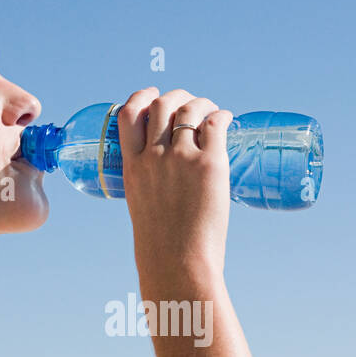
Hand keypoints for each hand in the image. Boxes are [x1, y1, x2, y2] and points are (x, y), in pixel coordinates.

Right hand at [116, 87, 232, 283]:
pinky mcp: (209, 165)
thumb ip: (150, 182)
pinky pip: (216, 124)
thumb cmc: (162, 243)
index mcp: (132, 166)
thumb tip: (172, 174)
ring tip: (212, 110)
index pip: (128, 114)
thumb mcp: (142, 205)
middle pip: (162, 104)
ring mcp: (181, 159)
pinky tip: (227, 119)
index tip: (151, 94)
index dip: (140, 97)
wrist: (178, 261)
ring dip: (202, 103)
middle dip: (177, 96)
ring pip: (190, 109)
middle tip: (190, 103)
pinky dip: (222, 116)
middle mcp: (154, 157)